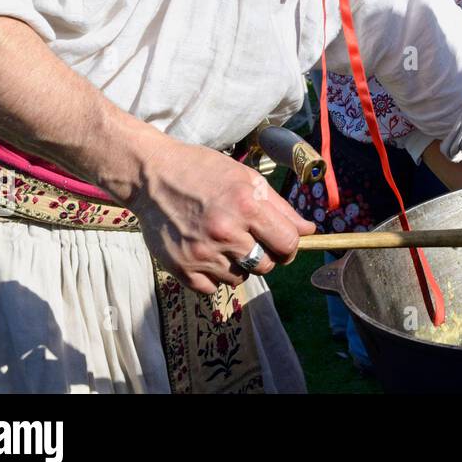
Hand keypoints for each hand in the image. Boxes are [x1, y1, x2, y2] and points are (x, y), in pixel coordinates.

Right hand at [129, 137, 316, 293]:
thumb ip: (280, 208)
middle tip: (250, 240)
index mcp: (246, 207)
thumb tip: (309, 231)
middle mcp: (226, 232)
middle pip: (266, 266)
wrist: (152, 176)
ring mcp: (202, 254)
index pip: (288, 243)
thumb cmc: (203, 172)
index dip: (290, 245)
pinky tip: (207, 253)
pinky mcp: (181, 269)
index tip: (282, 242)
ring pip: (240, 279)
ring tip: (224, 243)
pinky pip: (212, 289)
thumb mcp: (247, 178)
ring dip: (238, 266)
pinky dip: (214, 276)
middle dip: (265, 255)